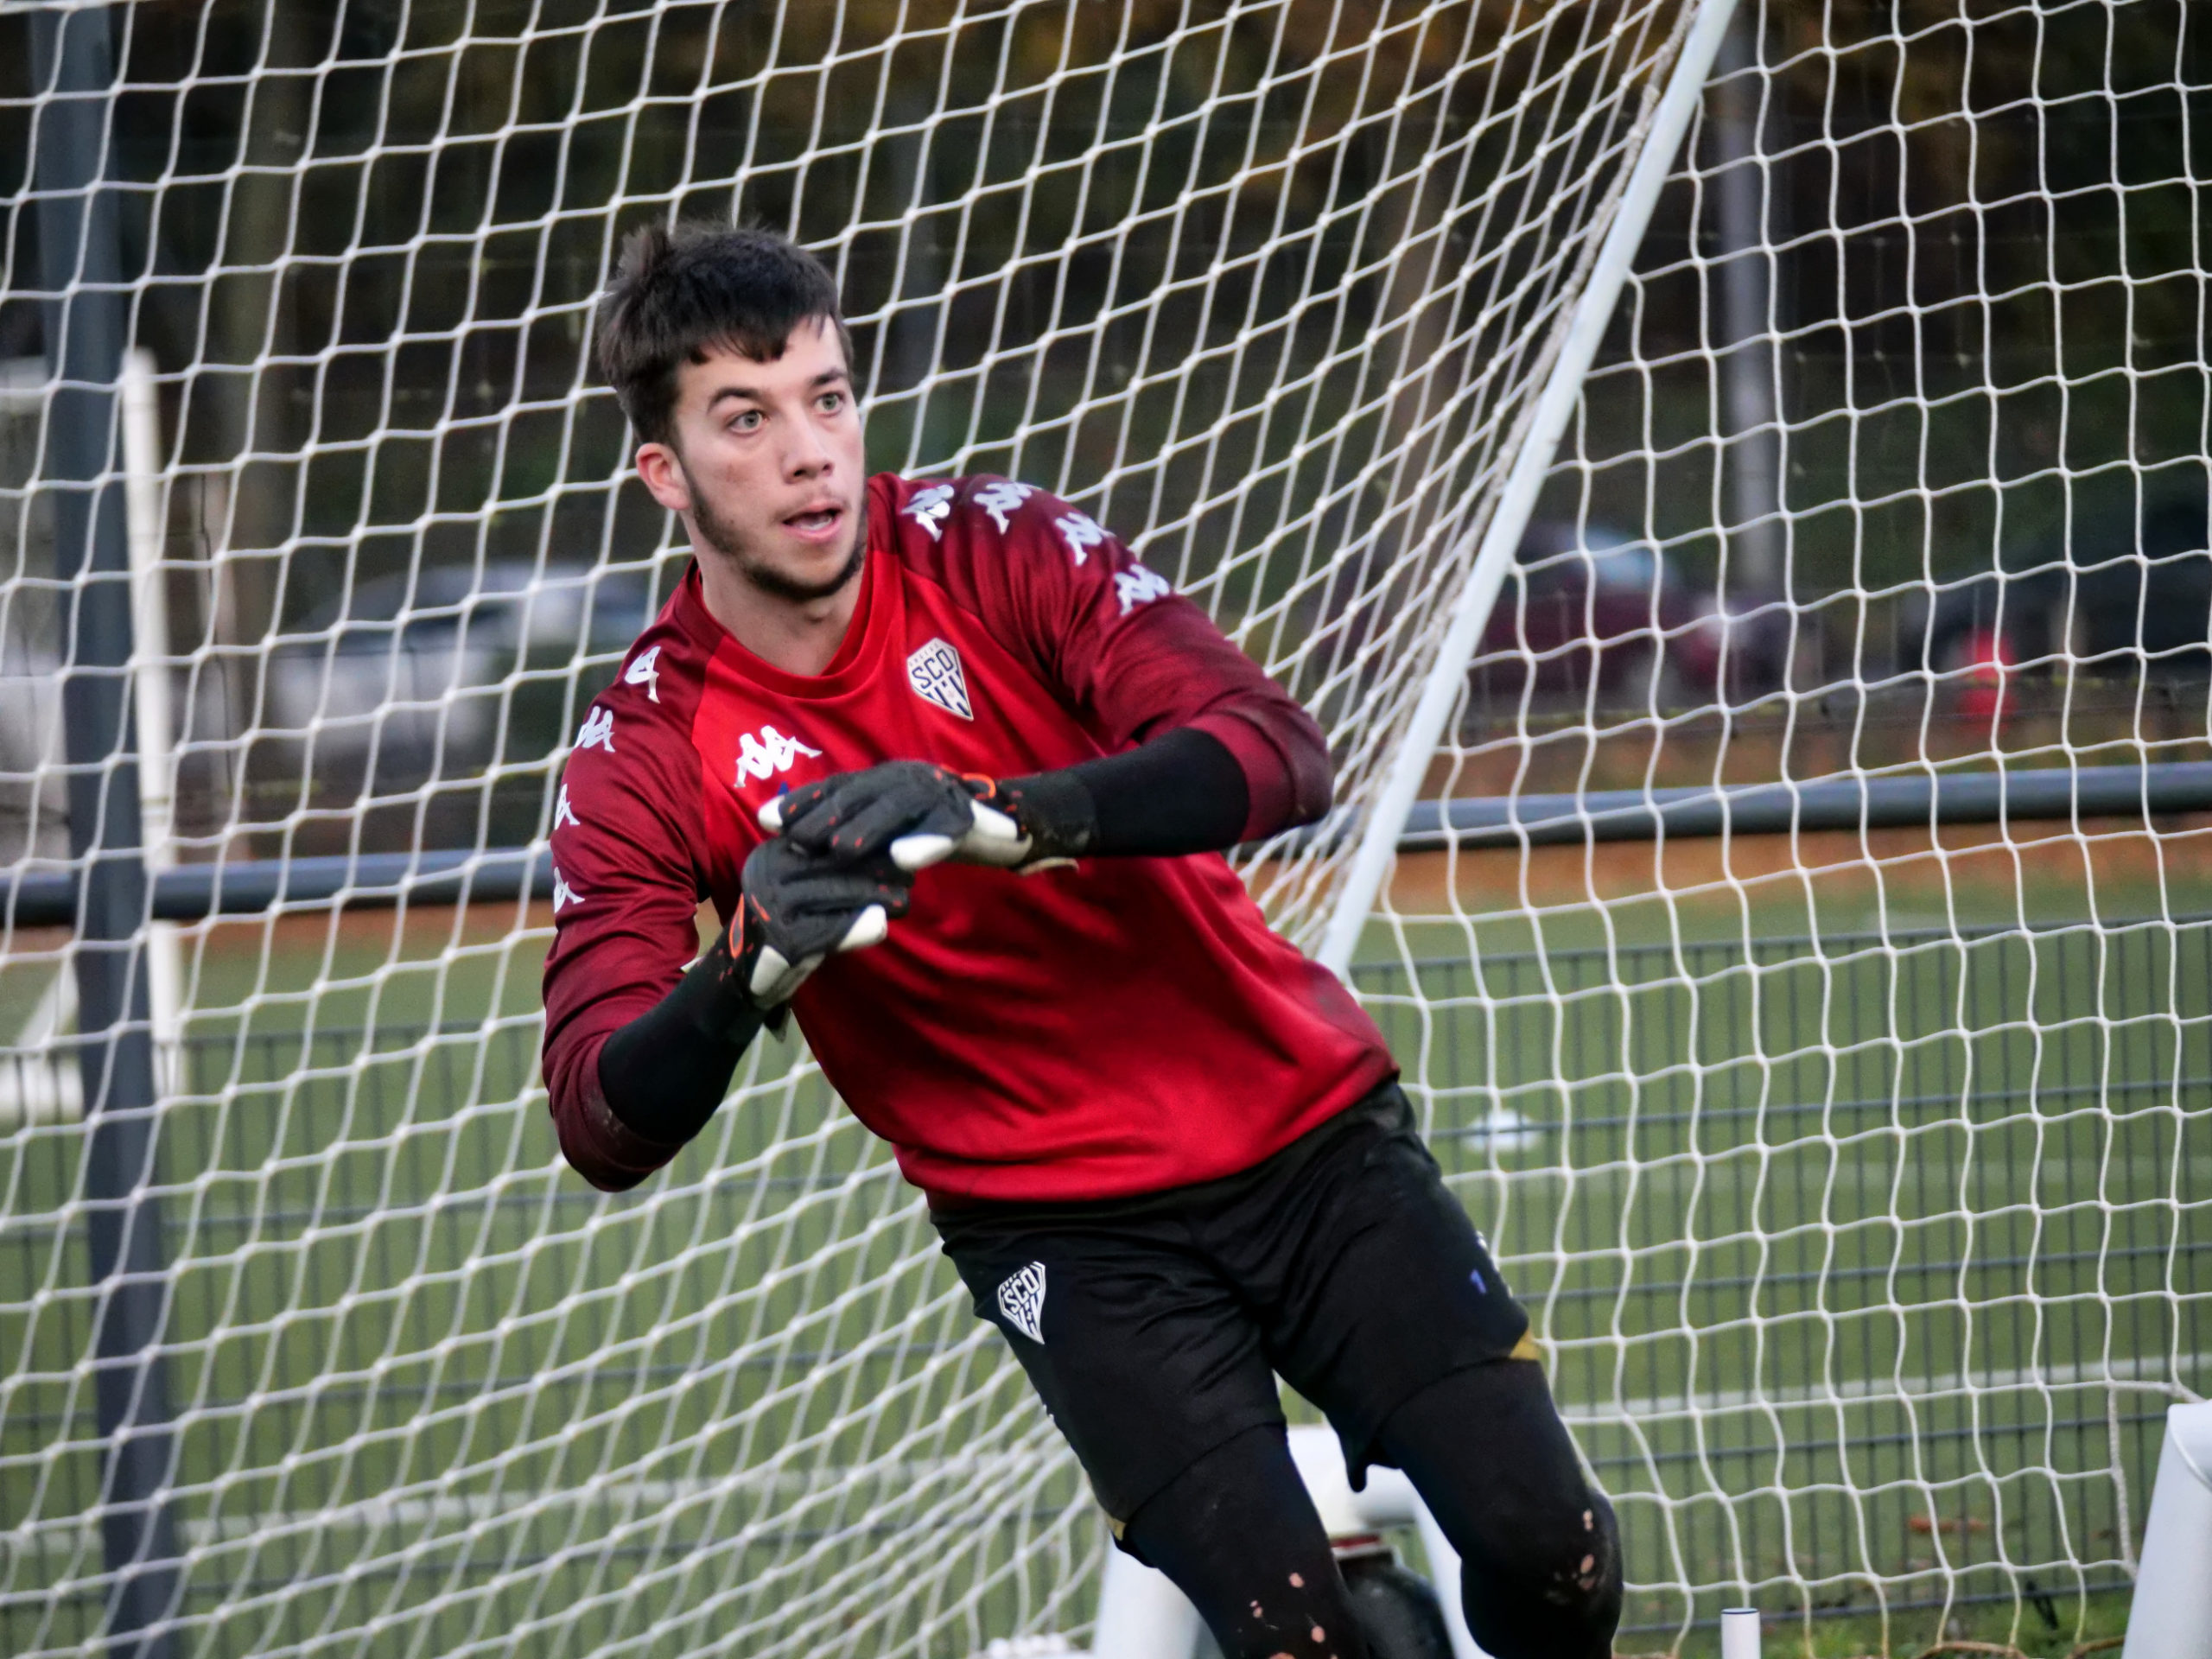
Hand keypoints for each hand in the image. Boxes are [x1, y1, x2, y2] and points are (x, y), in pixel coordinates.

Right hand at [724, 838, 910, 1005]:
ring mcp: (768, 902)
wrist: (749, 977)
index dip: (865, 841)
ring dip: (873, 896)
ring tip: (903, 901)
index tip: (901, 846)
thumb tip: (892, 856)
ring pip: (832, 891)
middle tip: (909, 878)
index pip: (825, 836)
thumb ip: (841, 877)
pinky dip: (856, 927)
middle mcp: (767, 868)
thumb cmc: (790, 928)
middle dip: (875, 868)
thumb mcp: (813, 896)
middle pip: (831, 860)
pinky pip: (827, 928)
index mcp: (776, 851)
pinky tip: (879, 924)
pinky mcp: (777, 936)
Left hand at [759, 761, 1036, 872]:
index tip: (766, 820)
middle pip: (861, 793)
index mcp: (888, 780)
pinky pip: (944, 830)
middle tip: (793, 840)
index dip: (803, 802)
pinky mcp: (970, 816)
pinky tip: (903, 861)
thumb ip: (861, 828)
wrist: (1010, 824)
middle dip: (823, 814)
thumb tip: (806, 839)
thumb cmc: (942, 829)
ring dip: (867, 828)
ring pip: (898, 809)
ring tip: (839, 851)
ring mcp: (941, 794)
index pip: (838, 787)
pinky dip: (924, 843)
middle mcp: (910, 778)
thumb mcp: (895, 827)